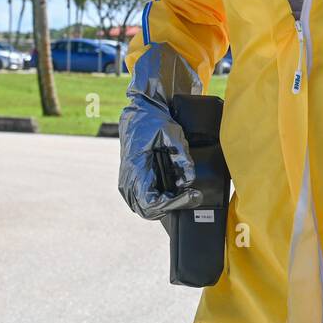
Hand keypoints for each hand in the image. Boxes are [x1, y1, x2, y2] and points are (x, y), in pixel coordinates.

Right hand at [117, 43, 203, 219]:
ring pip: (146, 208)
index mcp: (135, 169)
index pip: (151, 201)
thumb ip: (181, 156)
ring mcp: (128, 182)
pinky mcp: (133, 181)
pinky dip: (161, 200)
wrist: (139, 112)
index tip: (192, 196)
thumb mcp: (172, 133)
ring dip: (167, 205)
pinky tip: (177, 191)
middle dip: (173, 207)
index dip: (173, 204)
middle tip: (193, 196)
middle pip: (148, 210)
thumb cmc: (155, 121)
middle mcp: (128, 180)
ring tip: (187, 194)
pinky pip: (145, 200)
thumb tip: (189, 179)